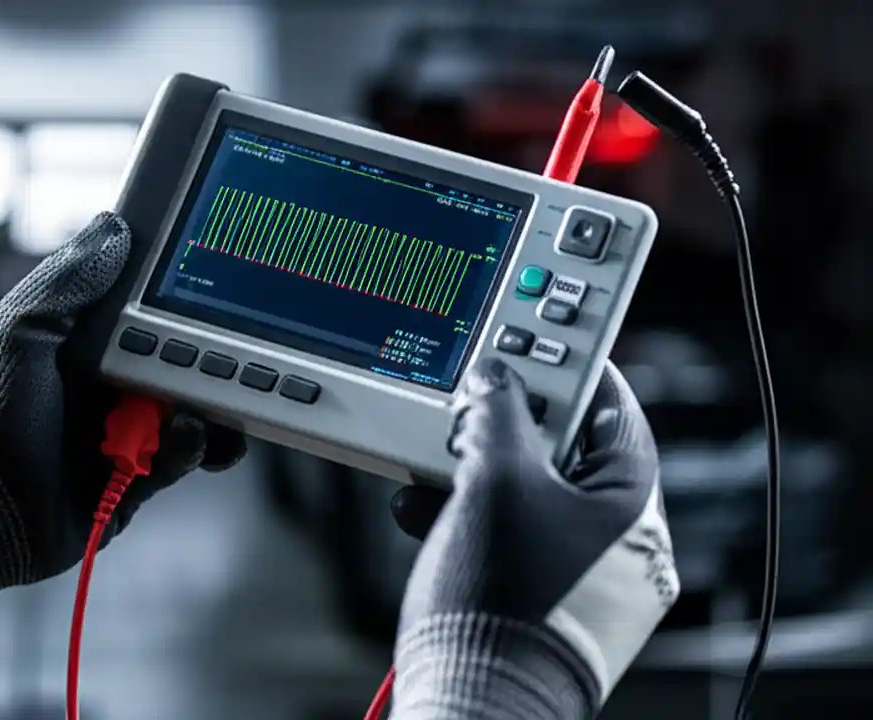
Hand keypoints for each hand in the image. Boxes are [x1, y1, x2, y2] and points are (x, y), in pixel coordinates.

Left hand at [0, 213, 244, 631]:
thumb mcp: (18, 333)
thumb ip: (65, 281)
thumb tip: (113, 227)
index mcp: (80, 341)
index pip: (143, 304)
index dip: (175, 292)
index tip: (208, 281)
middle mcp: (108, 381)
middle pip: (181, 352)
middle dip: (205, 350)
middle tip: (215, 350)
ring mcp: (127, 429)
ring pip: (196, 403)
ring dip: (208, 401)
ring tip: (197, 403)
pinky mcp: (142, 475)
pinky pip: (189, 452)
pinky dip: (194, 444)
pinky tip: (180, 436)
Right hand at [393, 358, 677, 717]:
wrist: (476, 700)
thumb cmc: (504, 604)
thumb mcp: (495, 480)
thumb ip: (497, 413)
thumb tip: (496, 377)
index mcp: (633, 504)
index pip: (611, 407)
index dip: (567, 368)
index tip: (530, 341)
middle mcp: (618, 542)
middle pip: (562, 450)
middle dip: (502, 429)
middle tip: (468, 413)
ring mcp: (582, 577)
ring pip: (527, 495)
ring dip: (473, 476)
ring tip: (434, 473)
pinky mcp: (540, 602)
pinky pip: (508, 538)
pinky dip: (469, 519)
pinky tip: (426, 514)